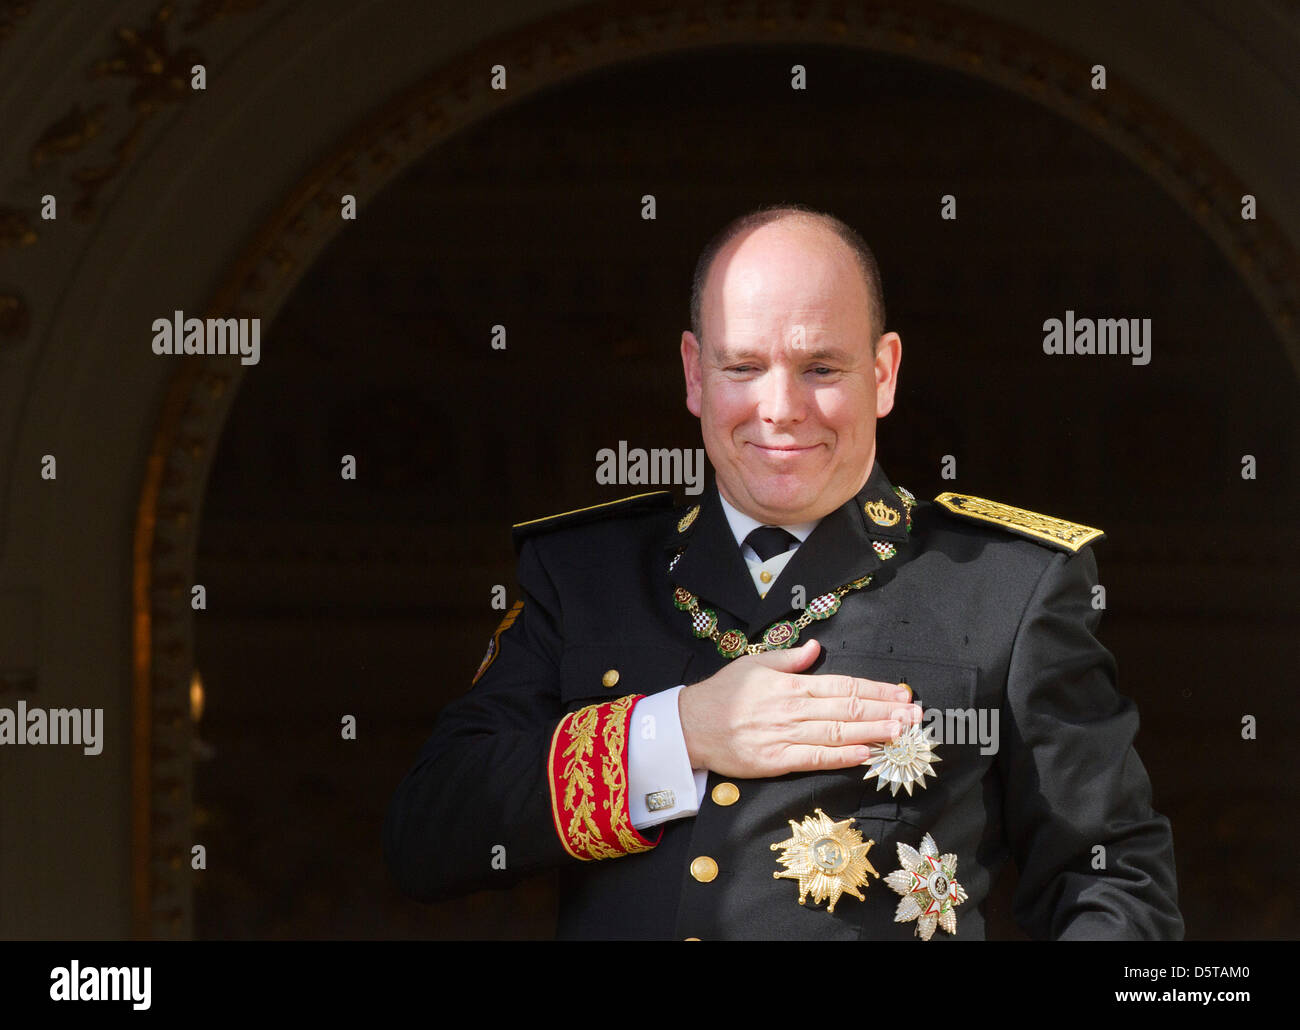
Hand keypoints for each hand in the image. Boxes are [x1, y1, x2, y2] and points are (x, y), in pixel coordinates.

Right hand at [677, 638, 920, 777]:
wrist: (690, 725)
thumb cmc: (722, 693)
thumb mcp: (755, 663)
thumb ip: (789, 657)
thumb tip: (817, 647)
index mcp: (791, 684)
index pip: (843, 685)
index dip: (876, 690)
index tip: (902, 693)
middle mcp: (792, 708)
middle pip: (848, 709)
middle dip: (886, 711)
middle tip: (915, 714)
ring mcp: (785, 735)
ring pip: (837, 733)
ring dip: (873, 733)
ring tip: (901, 733)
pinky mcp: (775, 760)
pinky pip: (814, 758)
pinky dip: (842, 757)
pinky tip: (866, 755)